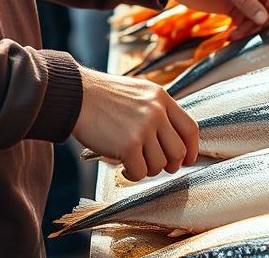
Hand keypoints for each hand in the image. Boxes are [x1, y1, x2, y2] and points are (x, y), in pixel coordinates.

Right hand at [72, 66, 197, 181]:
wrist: (76, 95)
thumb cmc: (103, 97)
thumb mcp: (138, 92)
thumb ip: (156, 109)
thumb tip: (172, 139)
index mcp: (161, 97)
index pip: (190, 128)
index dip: (192, 149)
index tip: (187, 160)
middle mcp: (156, 111)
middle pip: (178, 151)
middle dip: (168, 164)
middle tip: (152, 163)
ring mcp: (144, 128)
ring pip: (160, 165)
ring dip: (147, 169)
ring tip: (132, 161)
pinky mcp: (129, 145)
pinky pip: (140, 173)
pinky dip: (132, 175)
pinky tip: (123, 166)